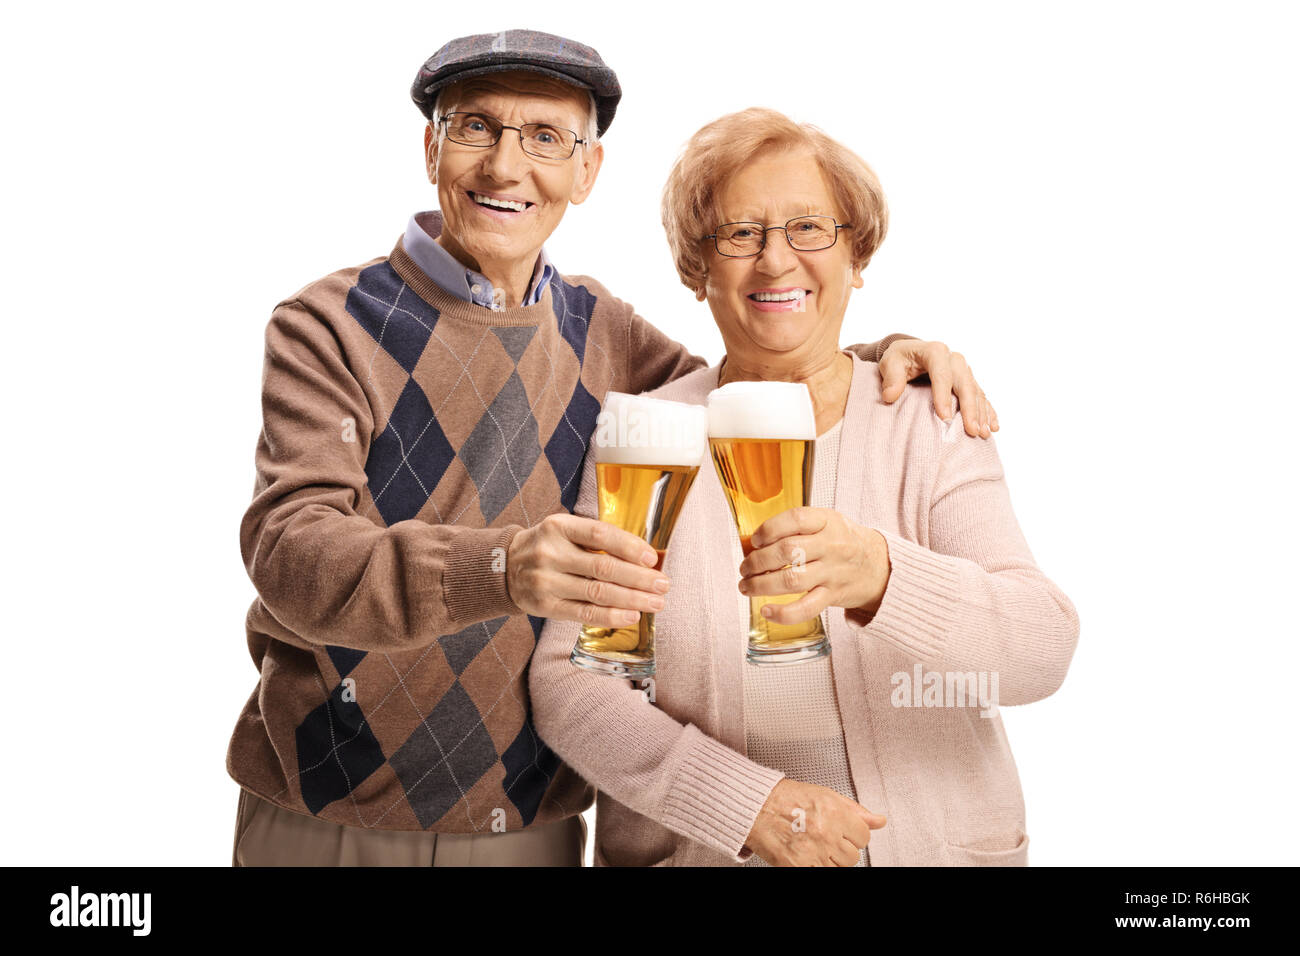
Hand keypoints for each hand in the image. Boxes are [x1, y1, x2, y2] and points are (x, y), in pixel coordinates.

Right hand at [505, 514, 669, 626]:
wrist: (503, 568)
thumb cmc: (547, 546)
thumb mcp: (564, 531)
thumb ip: (596, 540)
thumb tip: (643, 558)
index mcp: (558, 526)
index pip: (600, 534)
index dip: (629, 546)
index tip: (652, 558)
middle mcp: (550, 553)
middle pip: (603, 567)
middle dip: (639, 578)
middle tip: (663, 585)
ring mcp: (546, 581)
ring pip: (597, 593)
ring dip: (632, 599)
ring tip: (655, 603)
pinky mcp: (545, 606)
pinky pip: (584, 613)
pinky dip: (611, 616)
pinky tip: (631, 616)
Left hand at [739, 507, 889, 624]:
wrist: (880, 566)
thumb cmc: (845, 541)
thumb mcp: (827, 522)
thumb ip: (797, 526)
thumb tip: (755, 542)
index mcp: (827, 521)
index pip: (795, 519)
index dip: (769, 529)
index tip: (755, 540)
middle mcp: (831, 546)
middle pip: (787, 551)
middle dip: (757, 561)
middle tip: (745, 567)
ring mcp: (833, 572)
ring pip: (791, 580)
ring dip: (761, 585)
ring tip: (746, 586)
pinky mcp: (833, 596)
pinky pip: (806, 608)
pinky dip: (783, 613)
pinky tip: (766, 611)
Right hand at [745, 778, 885, 866]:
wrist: (755, 808)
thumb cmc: (785, 798)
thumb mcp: (824, 795)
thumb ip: (855, 810)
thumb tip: (878, 820)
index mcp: (834, 813)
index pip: (864, 836)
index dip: (853, 834)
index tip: (842, 831)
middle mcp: (826, 834)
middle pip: (853, 856)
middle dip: (841, 848)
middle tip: (824, 837)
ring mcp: (813, 853)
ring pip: (839, 868)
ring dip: (830, 860)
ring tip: (814, 844)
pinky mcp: (799, 867)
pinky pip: (821, 872)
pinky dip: (816, 866)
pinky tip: (807, 855)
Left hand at [878, 339, 997, 438]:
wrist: (909, 353)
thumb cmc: (899, 359)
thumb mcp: (890, 363)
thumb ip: (891, 378)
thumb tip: (890, 395)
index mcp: (935, 351)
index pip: (941, 375)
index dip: (944, 397)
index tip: (944, 418)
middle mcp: (953, 359)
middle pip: (965, 383)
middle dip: (970, 409)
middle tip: (972, 431)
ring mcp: (963, 370)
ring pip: (976, 391)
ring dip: (981, 413)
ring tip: (983, 433)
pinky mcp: (968, 380)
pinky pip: (981, 396)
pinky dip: (988, 410)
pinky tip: (993, 425)